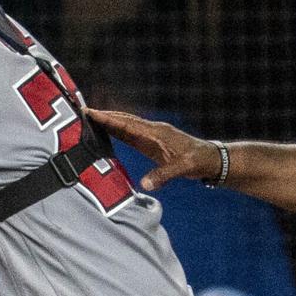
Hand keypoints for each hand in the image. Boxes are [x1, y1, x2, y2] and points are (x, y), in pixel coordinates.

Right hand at [87, 108, 220, 189]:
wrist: (212, 159)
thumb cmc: (199, 161)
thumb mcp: (184, 168)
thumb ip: (164, 175)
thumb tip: (144, 184)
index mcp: (157, 133)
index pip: (128, 125)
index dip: (109, 120)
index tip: (92, 113)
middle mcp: (152, 131)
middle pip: (124, 121)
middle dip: (105, 116)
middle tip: (84, 111)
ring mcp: (152, 135)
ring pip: (126, 125)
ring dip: (109, 121)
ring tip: (90, 118)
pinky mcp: (153, 142)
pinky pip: (132, 134)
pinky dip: (118, 130)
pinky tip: (108, 131)